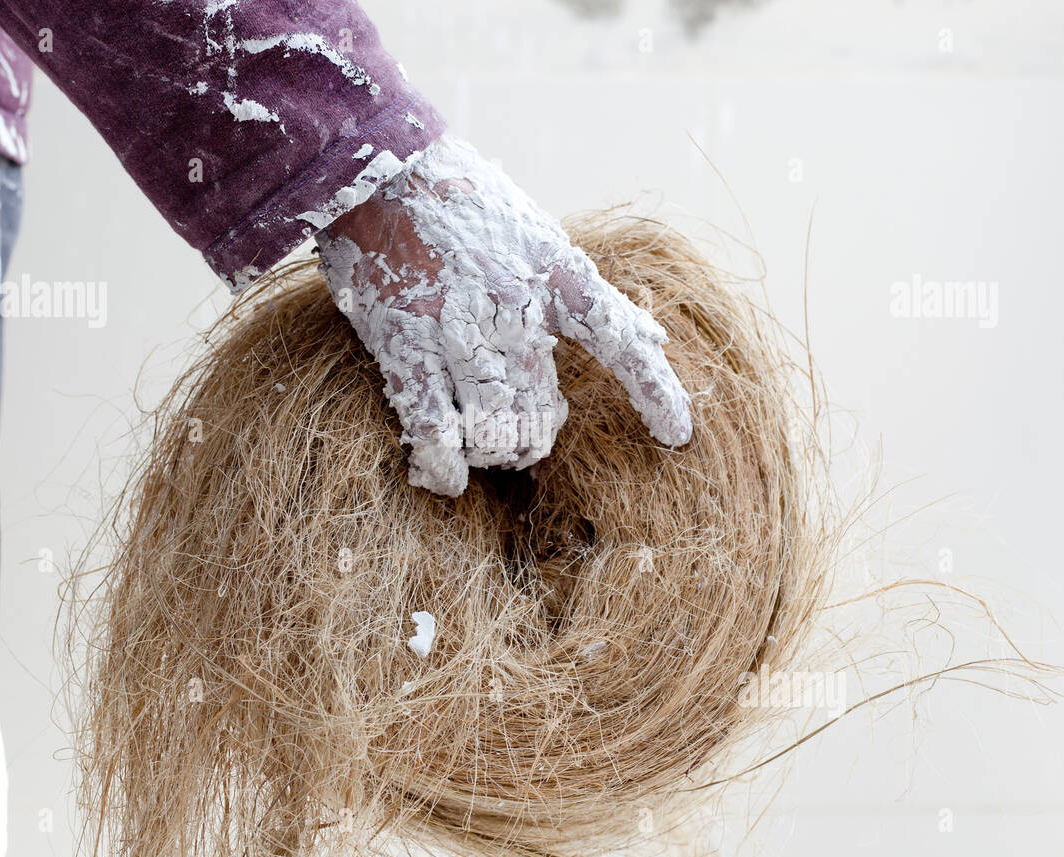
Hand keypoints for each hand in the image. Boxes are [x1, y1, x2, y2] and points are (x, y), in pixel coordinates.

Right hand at [314, 134, 690, 496]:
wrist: (384, 173)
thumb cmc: (470, 208)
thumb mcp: (544, 241)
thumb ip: (594, 298)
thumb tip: (656, 337)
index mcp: (557, 275)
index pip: (622, 341)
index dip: (656, 393)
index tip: (678, 435)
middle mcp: (516, 305)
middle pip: (544, 412)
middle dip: (534, 440)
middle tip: (521, 437)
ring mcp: (458, 327)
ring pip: (493, 427)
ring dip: (493, 452)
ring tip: (485, 449)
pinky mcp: (404, 342)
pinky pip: (433, 426)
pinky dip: (443, 465)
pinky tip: (446, 477)